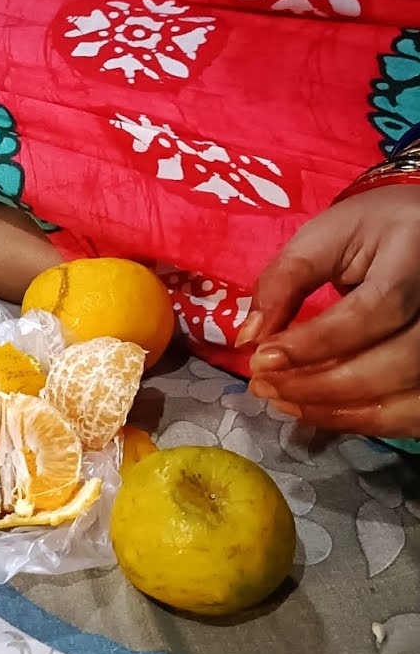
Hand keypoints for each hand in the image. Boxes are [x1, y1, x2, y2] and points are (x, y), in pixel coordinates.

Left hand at [237, 185, 419, 437]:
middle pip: (402, 361)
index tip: (262, 359)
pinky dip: (366, 421)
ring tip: (283, 400)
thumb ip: (284, 282)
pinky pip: (417, 413)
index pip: (376, 310)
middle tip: (265, 386)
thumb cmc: (371, 233)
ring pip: (413, 396)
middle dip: (324, 384)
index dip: (317, 342)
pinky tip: (320, 410)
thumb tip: (250, 339)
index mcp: (417, 253)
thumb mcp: (323, 238)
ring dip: (340, 410)